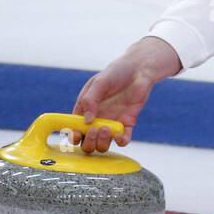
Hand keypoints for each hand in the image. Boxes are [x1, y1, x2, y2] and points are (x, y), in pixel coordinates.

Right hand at [71, 36, 181, 152]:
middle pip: (87, 142)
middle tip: (95, 129)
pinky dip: (121, 141)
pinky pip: (123, 139)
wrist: (139, 70)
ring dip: (102, 142)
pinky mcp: (127, 123)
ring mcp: (112, 122)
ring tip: (107, 128)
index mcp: (85, 109)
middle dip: (88, 141)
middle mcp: (97, 119)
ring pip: (103, 144)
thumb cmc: (116, 73)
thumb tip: (86, 121)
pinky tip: (119, 135)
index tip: (77, 135)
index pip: (74, 128)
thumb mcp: (99, 82)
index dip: (73, 136)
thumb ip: (90, 100)